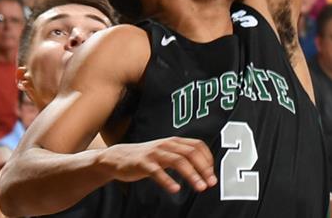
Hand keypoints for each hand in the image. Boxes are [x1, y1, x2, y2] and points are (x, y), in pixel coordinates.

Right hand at [99, 138, 217, 193]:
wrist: (118, 157)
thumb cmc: (147, 157)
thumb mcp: (167, 153)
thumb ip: (183, 157)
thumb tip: (205, 169)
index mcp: (175, 141)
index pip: (198, 146)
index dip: (208, 159)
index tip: (212, 174)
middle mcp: (167, 144)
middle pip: (191, 153)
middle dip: (204, 168)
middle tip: (211, 183)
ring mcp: (155, 153)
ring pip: (178, 161)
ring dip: (192, 175)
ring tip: (200, 187)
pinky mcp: (143, 163)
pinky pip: (157, 172)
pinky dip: (168, 180)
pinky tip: (175, 189)